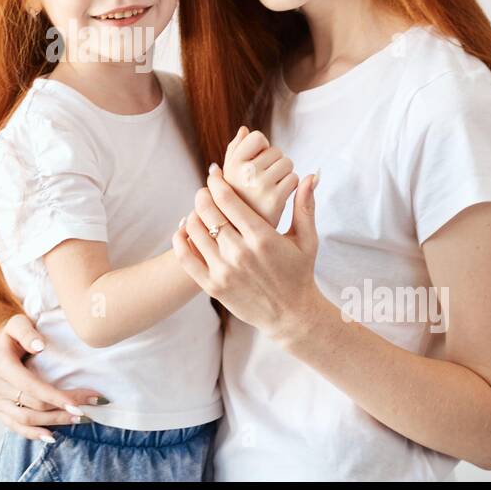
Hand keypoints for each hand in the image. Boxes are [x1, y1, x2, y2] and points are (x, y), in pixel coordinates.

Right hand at [0, 313, 106, 441]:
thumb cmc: (15, 333)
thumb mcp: (18, 322)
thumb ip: (27, 332)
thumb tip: (39, 346)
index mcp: (0, 364)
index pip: (32, 387)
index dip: (56, 397)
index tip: (80, 404)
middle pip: (33, 405)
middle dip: (62, 409)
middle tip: (87, 410)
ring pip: (27, 419)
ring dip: (54, 421)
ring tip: (77, 419)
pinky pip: (15, 427)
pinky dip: (33, 434)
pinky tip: (51, 436)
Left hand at [172, 166, 329, 344]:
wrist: (291, 315)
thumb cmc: (300, 273)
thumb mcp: (307, 239)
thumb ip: (305, 206)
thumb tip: (310, 175)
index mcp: (262, 237)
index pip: (228, 199)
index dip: (216, 182)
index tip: (215, 174)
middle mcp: (240, 252)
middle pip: (207, 211)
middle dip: (203, 194)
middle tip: (205, 190)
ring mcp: (224, 271)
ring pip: (194, 230)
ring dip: (193, 214)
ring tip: (199, 210)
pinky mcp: (213, 286)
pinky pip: (185, 257)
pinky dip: (179, 239)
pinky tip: (185, 230)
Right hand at [221, 126, 299, 227]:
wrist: (244, 238)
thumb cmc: (238, 202)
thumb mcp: (228, 176)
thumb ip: (235, 151)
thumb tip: (244, 129)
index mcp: (230, 165)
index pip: (256, 136)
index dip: (261, 149)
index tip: (255, 164)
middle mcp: (243, 173)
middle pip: (275, 150)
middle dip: (274, 163)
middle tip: (263, 181)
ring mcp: (259, 186)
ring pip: (287, 164)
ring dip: (284, 174)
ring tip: (271, 189)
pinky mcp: (275, 200)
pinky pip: (294, 180)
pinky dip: (290, 186)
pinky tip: (278, 197)